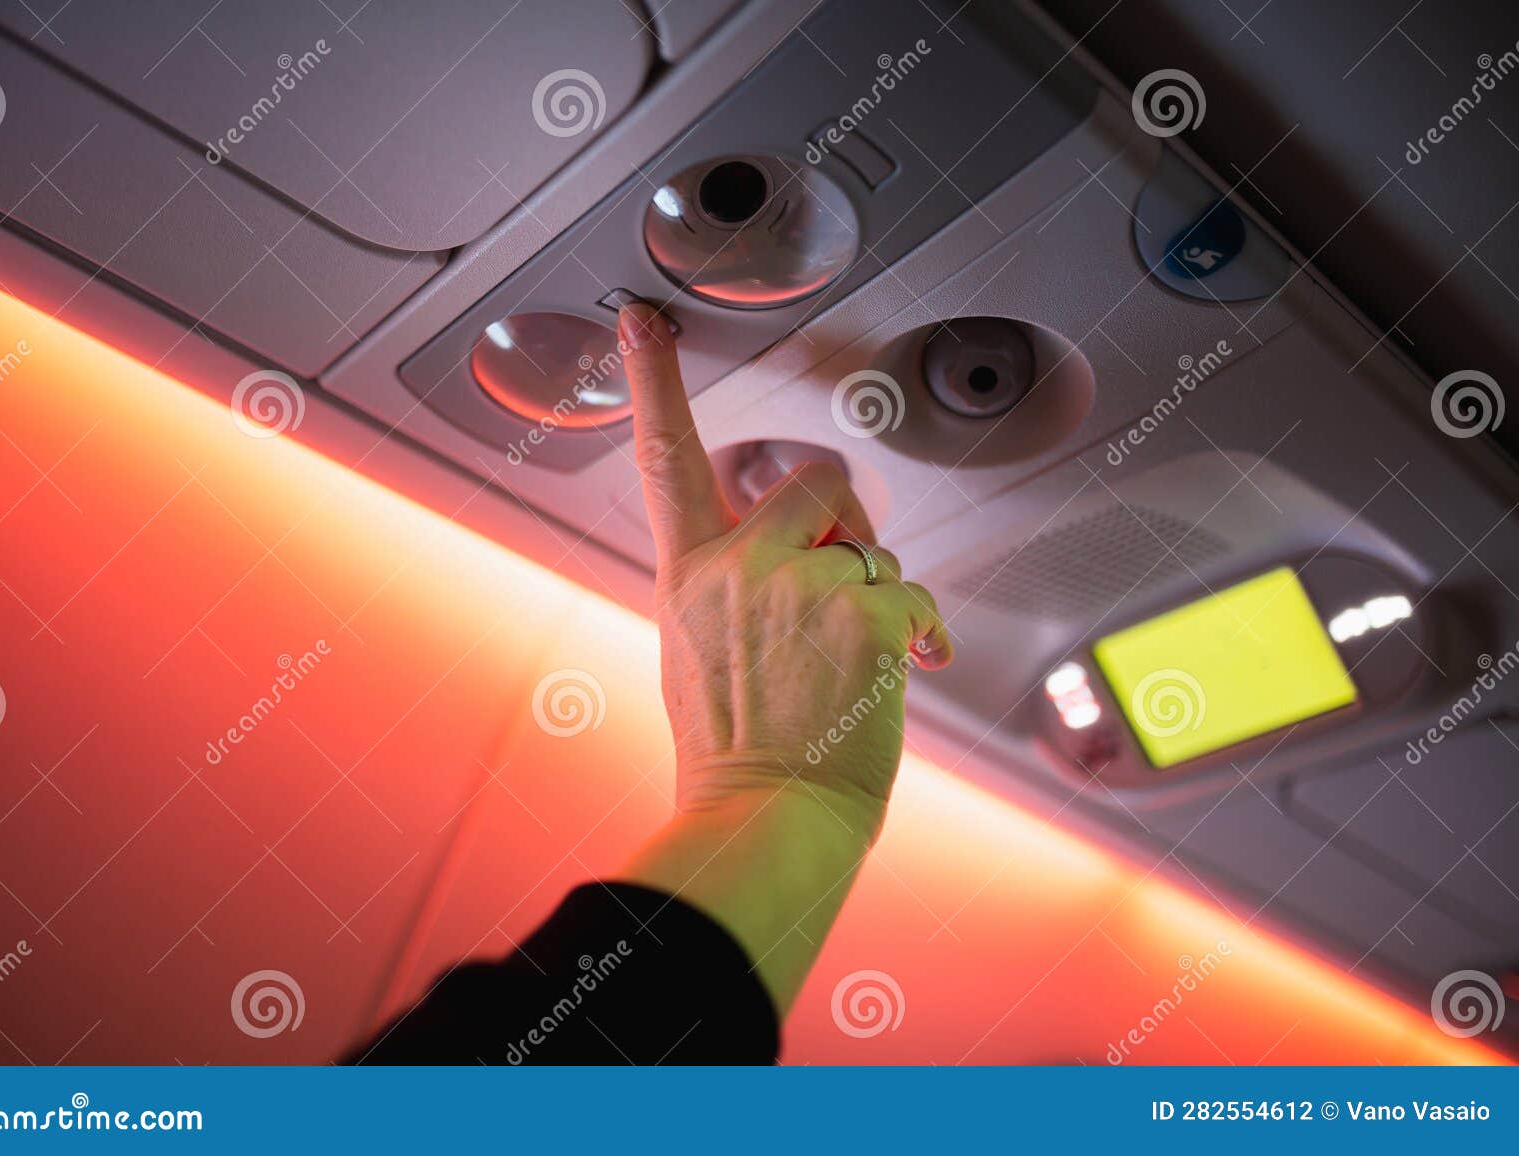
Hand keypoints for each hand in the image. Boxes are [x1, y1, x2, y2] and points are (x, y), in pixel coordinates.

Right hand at [613, 302, 952, 1013]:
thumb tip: (784, 552)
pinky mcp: (862, 612)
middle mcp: (737, 566)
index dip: (654, 381)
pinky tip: (911, 669)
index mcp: (688, 575)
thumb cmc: (737, 750)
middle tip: (846, 584)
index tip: (643, 319)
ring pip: (872, 542)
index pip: (664, 457)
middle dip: (845, 525)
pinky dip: (923, 632)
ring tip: (859, 657)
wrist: (768, 818)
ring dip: (881, 588)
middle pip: (816, 483)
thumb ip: (725, 583)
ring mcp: (799, 586)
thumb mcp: (695, 650)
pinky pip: (914, 592)